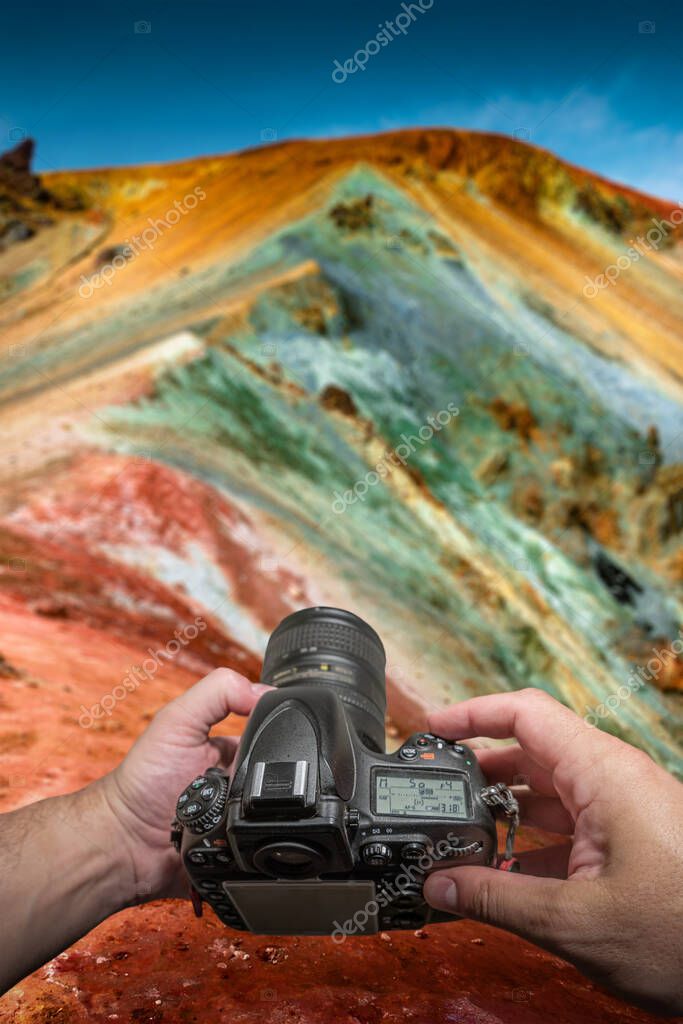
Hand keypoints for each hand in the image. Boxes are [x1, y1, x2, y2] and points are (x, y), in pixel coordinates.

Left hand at [102, 668, 269, 902]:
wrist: (125, 842)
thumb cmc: (144, 779)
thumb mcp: (178, 719)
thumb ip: (219, 693)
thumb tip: (266, 692)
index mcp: (230, 747)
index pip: (271, 733)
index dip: (278, 733)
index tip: (276, 736)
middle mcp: (240, 781)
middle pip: (280, 775)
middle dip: (269, 778)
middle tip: (239, 780)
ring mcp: (241, 817)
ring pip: (277, 811)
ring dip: (262, 810)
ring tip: (231, 806)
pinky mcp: (240, 849)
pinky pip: (264, 843)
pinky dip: (257, 839)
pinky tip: (236, 833)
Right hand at [423, 688, 682, 1014]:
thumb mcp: (576, 921)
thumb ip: (497, 900)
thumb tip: (441, 886)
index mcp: (603, 774)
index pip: (525, 713)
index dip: (473, 714)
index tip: (434, 729)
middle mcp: (614, 780)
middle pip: (531, 752)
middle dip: (481, 773)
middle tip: (437, 794)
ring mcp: (625, 809)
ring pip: (550, 792)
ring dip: (506, 814)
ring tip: (463, 840)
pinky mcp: (632, 839)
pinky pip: (571, 825)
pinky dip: (534, 844)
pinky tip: (507, 878)